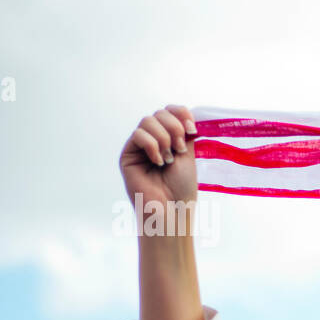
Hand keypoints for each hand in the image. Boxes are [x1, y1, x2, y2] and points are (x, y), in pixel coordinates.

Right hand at [119, 104, 199, 230]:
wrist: (171, 208)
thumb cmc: (181, 187)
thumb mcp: (189, 156)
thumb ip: (185, 134)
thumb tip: (188, 115)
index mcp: (169, 138)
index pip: (170, 111)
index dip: (181, 113)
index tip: (192, 129)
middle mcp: (153, 139)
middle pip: (159, 113)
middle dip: (174, 127)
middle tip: (180, 149)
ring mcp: (139, 146)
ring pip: (148, 121)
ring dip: (164, 138)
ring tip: (169, 159)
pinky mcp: (127, 154)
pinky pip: (138, 135)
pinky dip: (152, 146)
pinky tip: (158, 162)